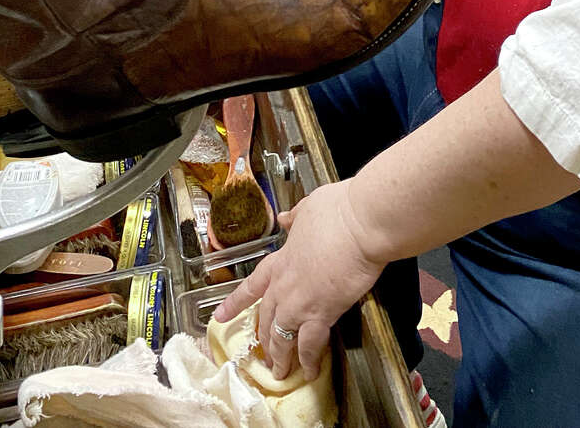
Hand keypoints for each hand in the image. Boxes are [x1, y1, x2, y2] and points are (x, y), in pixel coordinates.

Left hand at [212, 182, 384, 381]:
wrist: (360, 223)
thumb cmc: (337, 210)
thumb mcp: (309, 207)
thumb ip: (295, 218)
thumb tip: (286, 217)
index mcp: (280, 260)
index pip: (252, 286)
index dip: (236, 303)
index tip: (220, 317)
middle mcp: (284, 285)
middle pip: (267, 318)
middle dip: (264, 339)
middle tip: (263, 354)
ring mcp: (300, 303)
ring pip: (281, 338)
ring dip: (280, 357)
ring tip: (280, 373)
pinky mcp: (321, 315)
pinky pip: (310, 347)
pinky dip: (309, 362)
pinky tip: (310, 372)